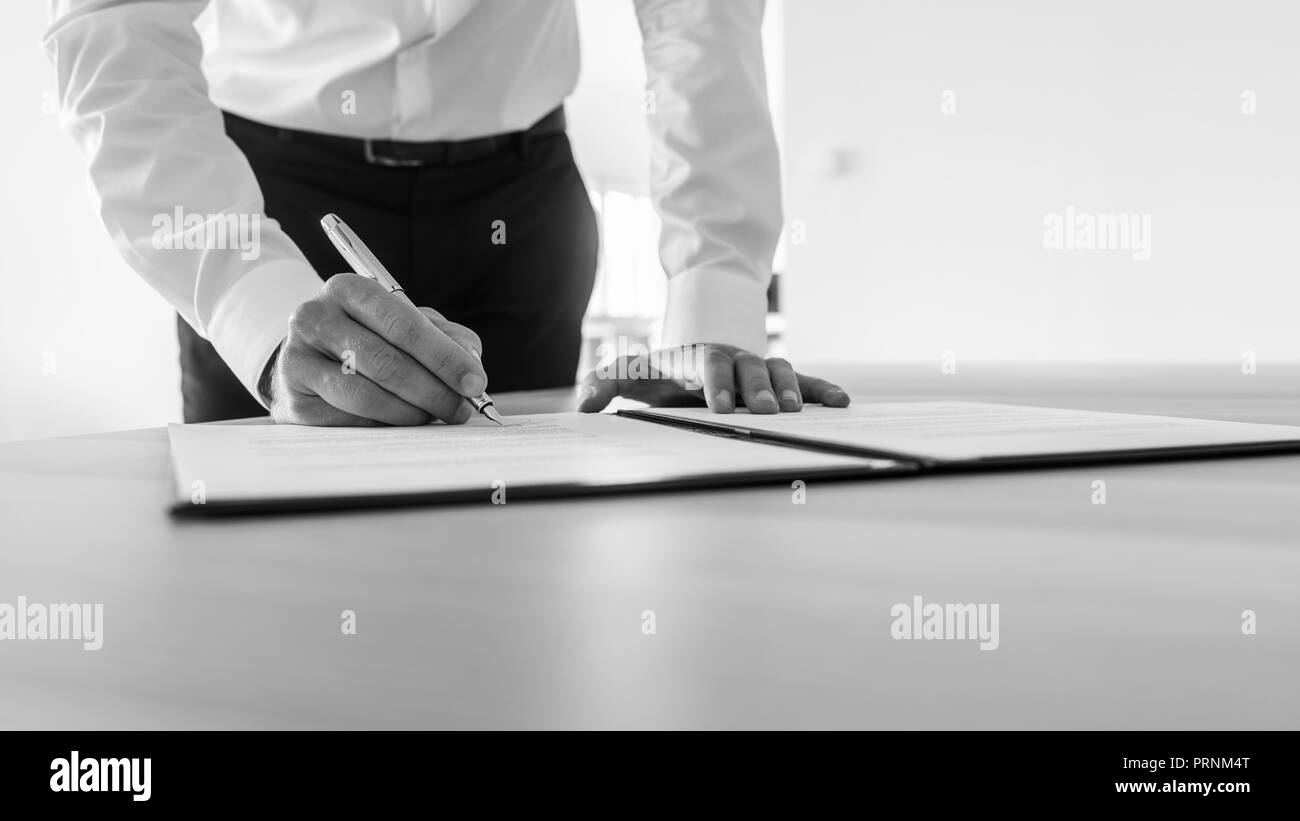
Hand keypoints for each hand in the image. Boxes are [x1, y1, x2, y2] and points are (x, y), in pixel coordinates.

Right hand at [265, 274, 486, 425]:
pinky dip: (383, 426)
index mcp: (349, 290)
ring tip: (434, 417)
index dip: (444, 357)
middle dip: (434, 391)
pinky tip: (401, 424)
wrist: (309, 360)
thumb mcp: (406, 326)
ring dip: (410, 413)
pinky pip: (348, 420)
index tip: (475, 383)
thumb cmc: (369, 339)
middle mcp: (315, 317)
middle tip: (460, 409)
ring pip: (365, 395)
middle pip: (386, 362)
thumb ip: (445, 337)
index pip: (404, 324)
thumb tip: (471, 363)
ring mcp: (297, 358)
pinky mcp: (293, 399)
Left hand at [575, 344, 848, 413]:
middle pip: (748, 368)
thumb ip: (604, 382)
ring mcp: (757, 367)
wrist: (694, 352)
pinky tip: (841, 401)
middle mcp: (732, 359)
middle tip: (765, 411)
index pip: (707, 366)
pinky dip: (822, 389)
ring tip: (797, 410)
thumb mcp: (631, 373)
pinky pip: (804, 380)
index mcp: (697, 358)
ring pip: (778, 370)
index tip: (719, 407)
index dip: (715, 384)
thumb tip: (583, 404)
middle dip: (756, 389)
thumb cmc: (660, 371)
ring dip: (790, 389)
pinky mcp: (777, 379)